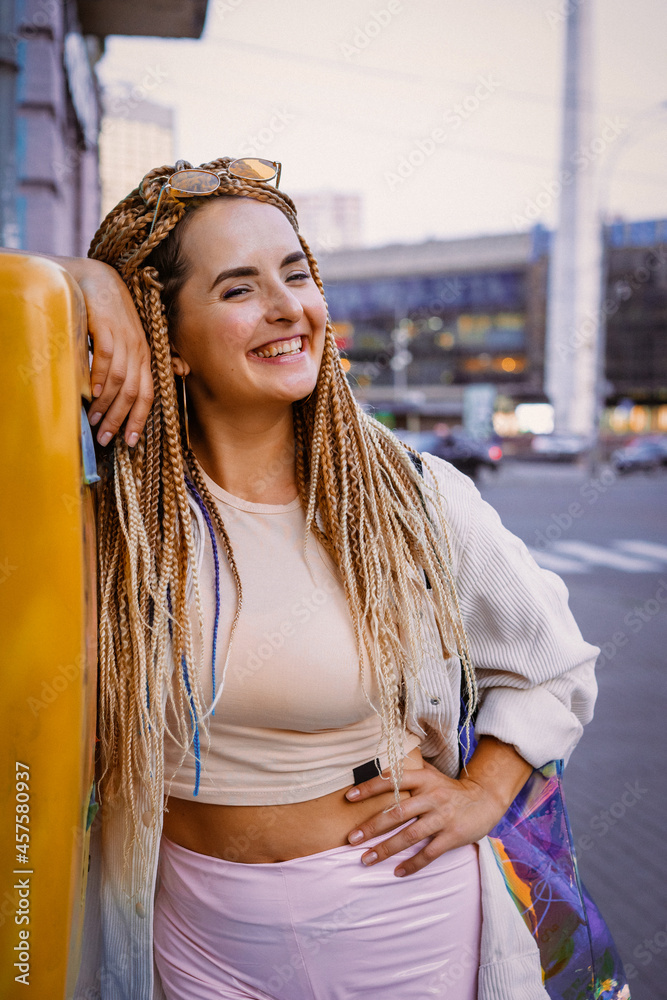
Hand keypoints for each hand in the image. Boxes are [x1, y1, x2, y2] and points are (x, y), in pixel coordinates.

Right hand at [60, 256, 153, 446]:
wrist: (95, 279)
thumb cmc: (110, 312)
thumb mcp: (128, 337)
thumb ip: (140, 360)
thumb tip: (179, 371)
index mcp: (144, 356)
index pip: (147, 394)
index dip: (140, 419)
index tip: (130, 441)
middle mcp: (138, 349)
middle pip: (134, 393)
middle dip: (120, 419)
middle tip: (105, 439)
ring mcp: (124, 338)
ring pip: (120, 380)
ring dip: (106, 404)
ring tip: (93, 421)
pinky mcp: (106, 326)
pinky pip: (107, 357)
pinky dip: (100, 377)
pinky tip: (92, 392)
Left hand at [345, 737, 532, 877]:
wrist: (486, 799)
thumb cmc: (450, 788)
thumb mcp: (431, 774)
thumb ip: (409, 771)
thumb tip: (381, 765)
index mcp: (423, 779)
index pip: (392, 780)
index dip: (370, 788)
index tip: (349, 797)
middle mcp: (431, 796)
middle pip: (396, 812)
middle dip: (371, 826)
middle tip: (351, 838)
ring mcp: (442, 817)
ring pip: (409, 835)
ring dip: (386, 849)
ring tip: (366, 859)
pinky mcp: (452, 836)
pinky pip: (429, 853)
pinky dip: (412, 864)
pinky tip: (397, 872)